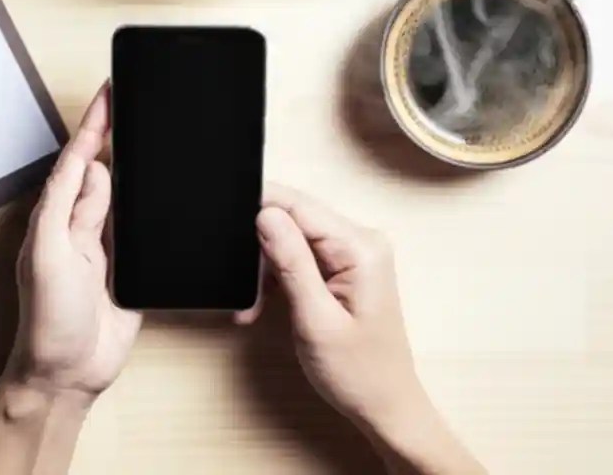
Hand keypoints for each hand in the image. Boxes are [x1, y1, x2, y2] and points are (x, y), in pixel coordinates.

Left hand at [9, 81, 141, 397]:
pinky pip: (139, 229)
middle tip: (134, 99)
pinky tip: (160, 194)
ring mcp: (101, 248)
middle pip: (100, 169)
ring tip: (150, 135)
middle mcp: (77, 227)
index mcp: (54, 217)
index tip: (110, 92)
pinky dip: (148, 208)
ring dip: (133, 169)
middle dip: (115, 135)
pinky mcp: (125, 269)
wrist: (68, 372)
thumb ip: (66, 208)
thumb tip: (91, 168)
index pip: (77, 159)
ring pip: (121, 196)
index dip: (94, 124)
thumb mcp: (48, 253)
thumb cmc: (47, 321)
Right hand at [239, 183, 483, 473]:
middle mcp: (361, 242)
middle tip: (244, 291)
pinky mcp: (344, 269)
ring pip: (291, 240)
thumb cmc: (356, 372)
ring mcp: (353, 255)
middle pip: (293, 220)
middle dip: (260, 249)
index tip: (227, 230)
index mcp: (360, 248)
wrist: (385, 407)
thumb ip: (291, 262)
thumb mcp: (315, 319)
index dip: (258, 209)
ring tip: (251, 307)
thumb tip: (265, 213)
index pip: (299, 205)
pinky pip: (301, 258)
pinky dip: (278, 279)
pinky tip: (263, 304)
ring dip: (266, 269)